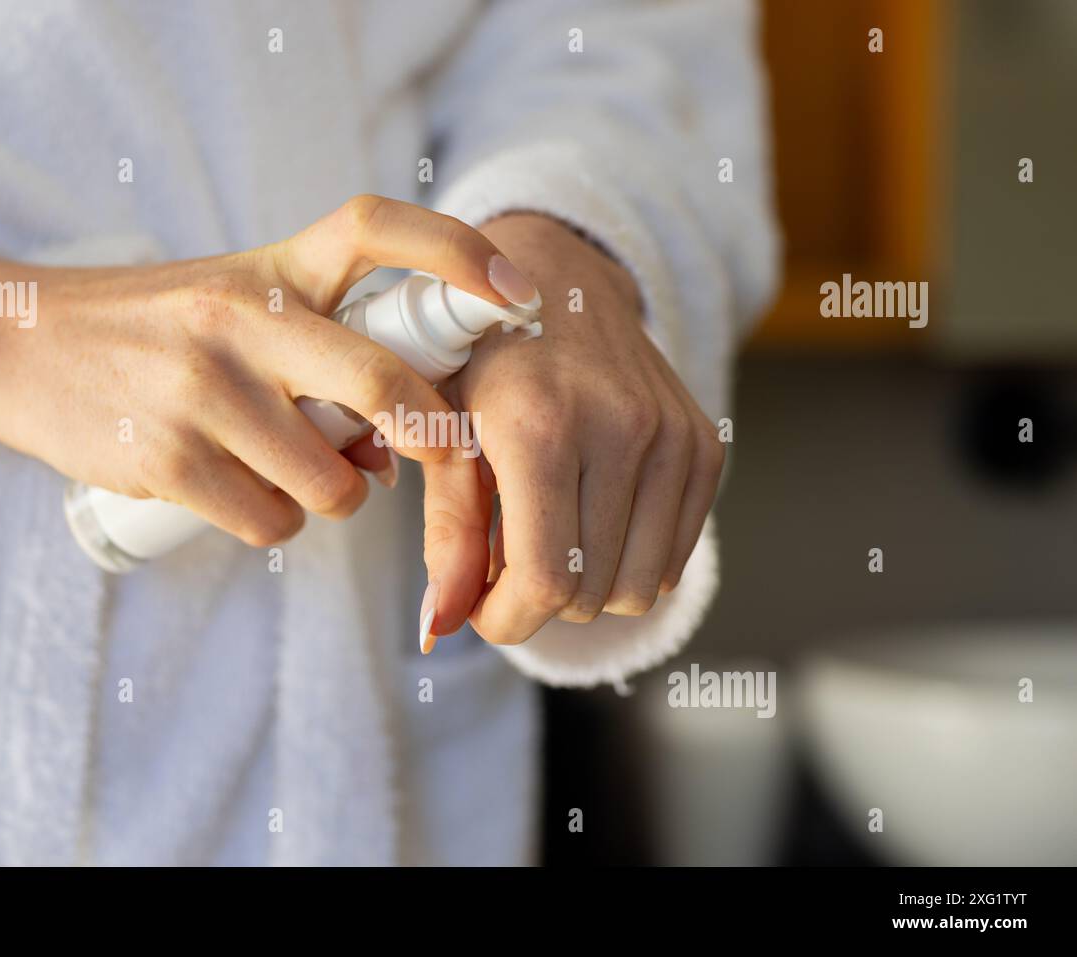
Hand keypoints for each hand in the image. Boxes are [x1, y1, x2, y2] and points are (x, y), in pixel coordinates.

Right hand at [0, 196, 527, 547]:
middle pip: (380, 383)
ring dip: (331, 496)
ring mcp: (202, 390)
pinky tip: (237, 491)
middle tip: (441, 455)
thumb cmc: (153, 329)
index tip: (517, 291)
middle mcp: (241, 320)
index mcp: (269, 270)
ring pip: (332, 483)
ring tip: (285, 468)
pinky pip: (271, 523)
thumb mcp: (235, 301)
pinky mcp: (166, 459)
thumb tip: (394, 446)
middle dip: (430, 436)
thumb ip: (318, 349)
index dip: (458, 252)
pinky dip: (272, 523)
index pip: (376, 227)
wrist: (16, 347)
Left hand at [420, 214, 724, 648]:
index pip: (545, 579)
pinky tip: (590, 521)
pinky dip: (628, 562)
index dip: (508, 621)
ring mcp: (671, 434)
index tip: (482, 612)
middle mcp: (618, 426)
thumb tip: (441, 626)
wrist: (556, 278)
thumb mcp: (443, 434)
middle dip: (539, 602)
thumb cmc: (478, 359)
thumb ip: (447, 533)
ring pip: (639, 587)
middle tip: (505, 562)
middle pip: (591, 593)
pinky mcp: (703, 444)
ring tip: (547, 537)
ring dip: (587, 588)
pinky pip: (674, 558)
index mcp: (540, 424)